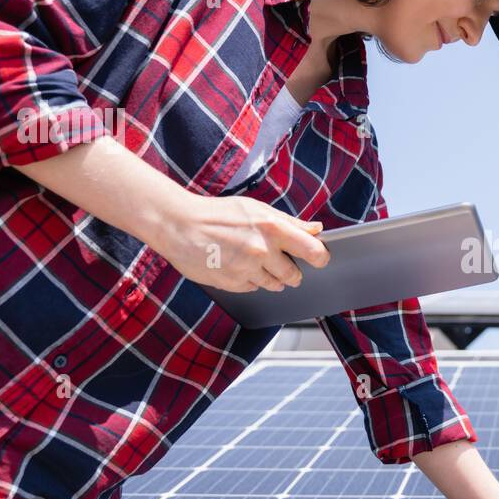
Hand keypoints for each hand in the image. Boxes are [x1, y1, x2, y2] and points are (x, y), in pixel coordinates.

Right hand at [152, 192, 329, 291]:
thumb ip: (290, 222)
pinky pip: (252, 288)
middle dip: (292, 272)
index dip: (320, 257)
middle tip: (279, 261)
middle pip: (294, 275)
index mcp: (272, 228)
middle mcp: (262, 250)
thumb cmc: (219, 213)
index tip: (319, 259)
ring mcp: (247, 269)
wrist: (179, 225)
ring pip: (274, 285)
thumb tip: (317, 230)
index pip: (313, 251)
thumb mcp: (257, 209)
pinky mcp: (232, 283)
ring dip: (270, 277)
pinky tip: (237, 265)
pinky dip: (249, 280)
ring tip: (253, 260)